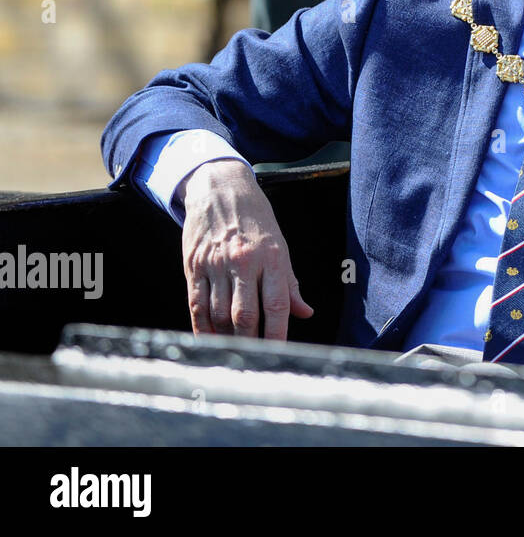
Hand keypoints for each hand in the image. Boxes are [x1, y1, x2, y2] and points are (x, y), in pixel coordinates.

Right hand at [179, 159, 312, 339]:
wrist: (220, 188)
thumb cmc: (255, 218)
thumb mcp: (281, 245)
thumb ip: (290, 283)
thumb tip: (305, 312)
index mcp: (272, 258)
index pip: (276, 305)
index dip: (277, 334)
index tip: (278, 353)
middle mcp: (243, 263)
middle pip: (244, 314)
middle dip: (250, 342)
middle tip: (254, 360)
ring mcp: (215, 265)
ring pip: (219, 314)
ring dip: (226, 339)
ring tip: (233, 354)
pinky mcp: (193, 267)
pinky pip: (197, 305)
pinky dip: (201, 328)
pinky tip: (209, 341)